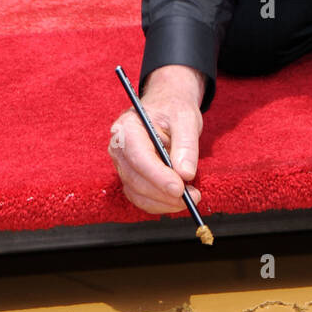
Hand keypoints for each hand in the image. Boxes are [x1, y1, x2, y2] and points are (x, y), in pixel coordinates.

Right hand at [108, 65, 205, 214]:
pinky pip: (141, 197)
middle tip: (193, 196)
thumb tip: (185, 174)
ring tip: (191, 197)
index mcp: (127, 128)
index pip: (139, 157)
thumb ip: (186, 144)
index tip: (179, 189)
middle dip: (164, 193)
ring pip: (138, 193)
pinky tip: (179, 200)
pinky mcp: (131, 178)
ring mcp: (122, 165)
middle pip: (136, 179)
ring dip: (164, 202)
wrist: (167, 108)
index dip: (158, 176)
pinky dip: (160, 203)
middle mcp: (119, 148)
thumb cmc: (173, 109)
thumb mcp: (186, 118)